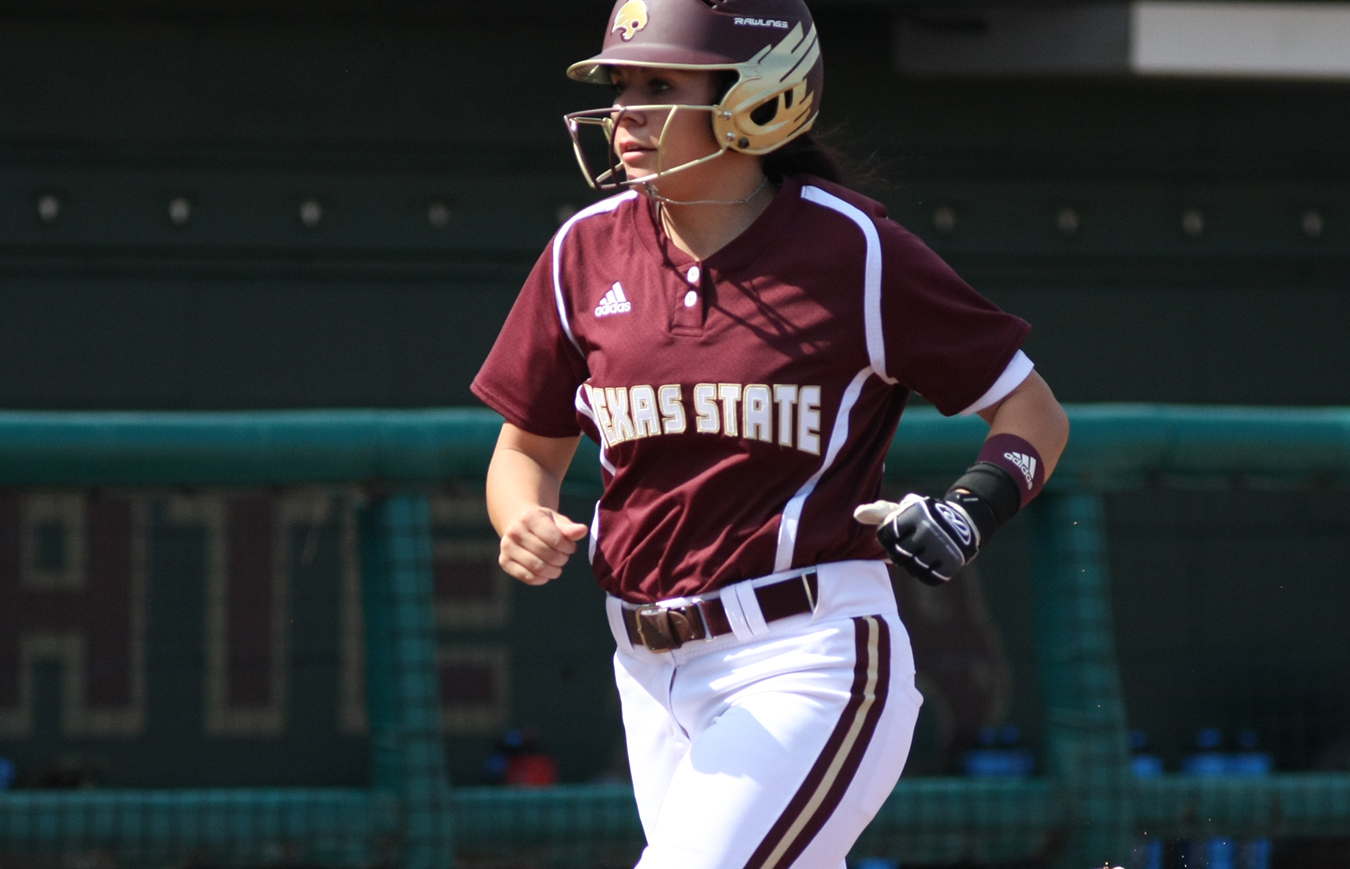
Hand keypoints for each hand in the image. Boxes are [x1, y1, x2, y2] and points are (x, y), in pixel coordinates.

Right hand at [498, 507, 588, 585]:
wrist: (518, 525)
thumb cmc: (542, 523)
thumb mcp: (556, 521)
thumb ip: (569, 528)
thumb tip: (582, 531)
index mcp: (529, 517)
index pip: (555, 539)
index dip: (568, 547)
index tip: (571, 547)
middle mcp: (514, 531)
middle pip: (547, 554)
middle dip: (561, 559)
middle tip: (564, 557)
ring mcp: (507, 547)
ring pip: (537, 567)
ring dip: (553, 571)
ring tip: (557, 567)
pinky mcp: (504, 561)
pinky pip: (527, 577)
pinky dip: (541, 579)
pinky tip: (546, 574)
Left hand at [854, 494, 981, 585]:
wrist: (961, 524)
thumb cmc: (922, 515)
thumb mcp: (902, 509)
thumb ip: (879, 512)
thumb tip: (856, 514)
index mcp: (912, 516)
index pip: (885, 537)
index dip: (890, 536)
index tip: (901, 530)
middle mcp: (926, 532)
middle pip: (897, 555)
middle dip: (901, 550)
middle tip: (912, 542)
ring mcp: (939, 548)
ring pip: (911, 568)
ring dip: (913, 562)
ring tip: (922, 550)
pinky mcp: (949, 563)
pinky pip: (927, 577)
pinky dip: (926, 572)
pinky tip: (930, 560)